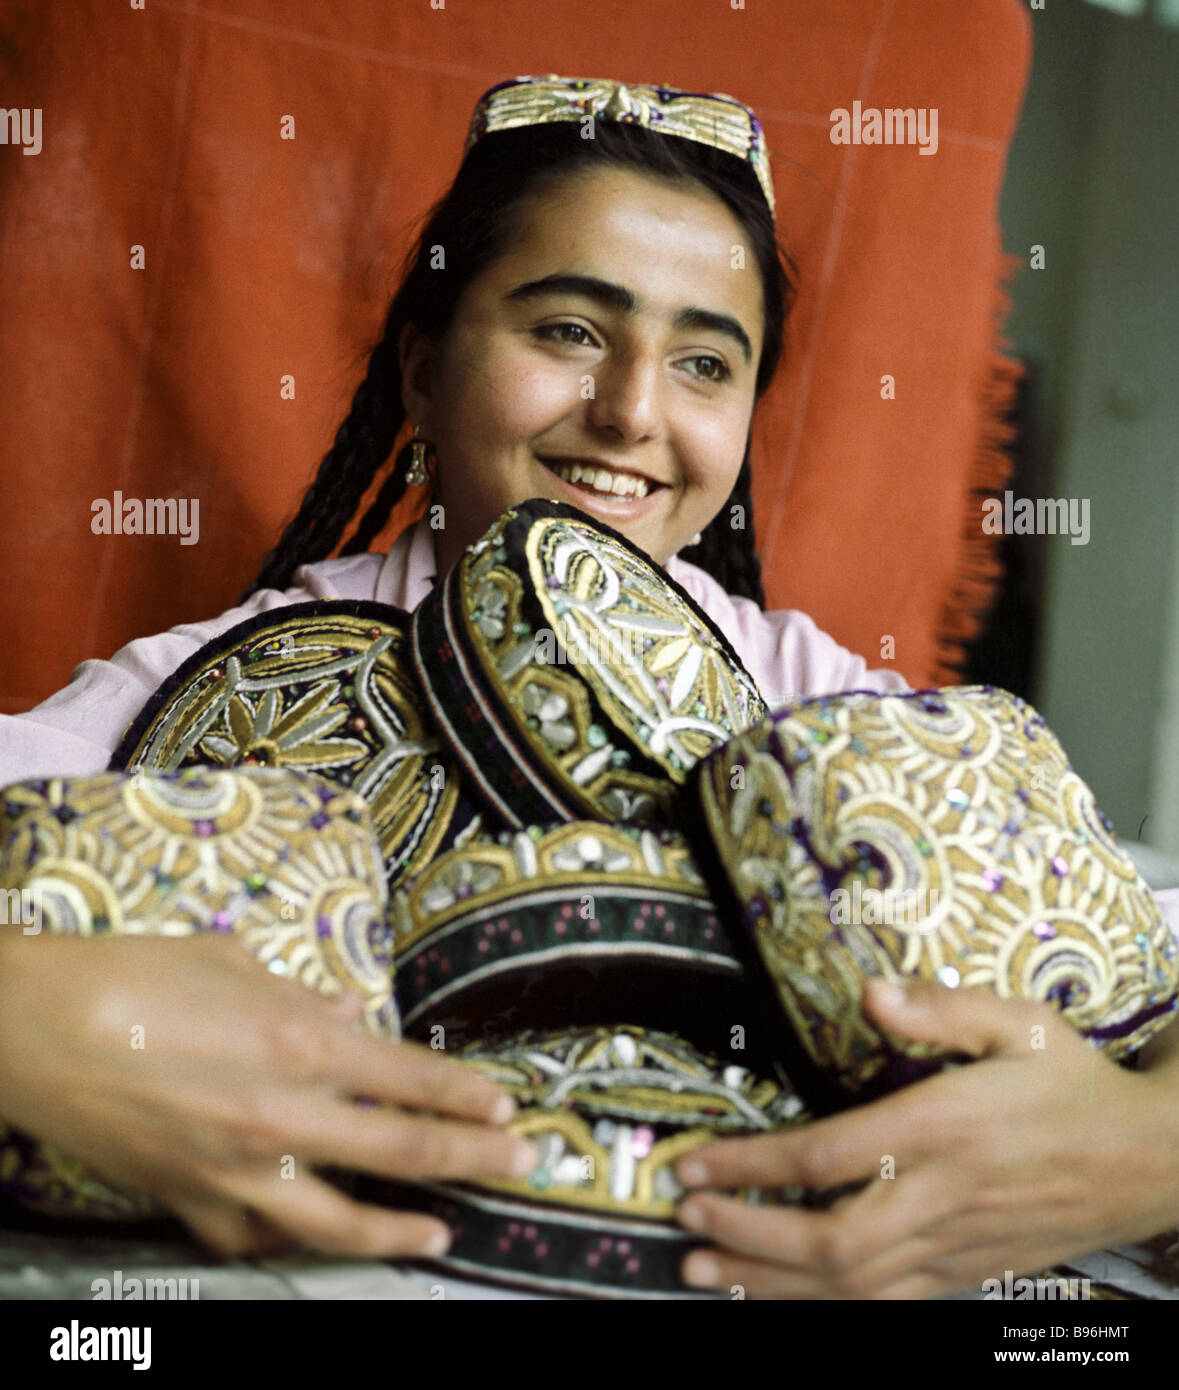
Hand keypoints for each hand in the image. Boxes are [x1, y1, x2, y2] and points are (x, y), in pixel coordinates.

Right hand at [0, 932, 535, 1259]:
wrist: (32, 1026)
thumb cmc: (136, 973)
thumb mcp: (234, 961)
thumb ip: (302, 993)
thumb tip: (347, 1011)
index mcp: (302, 1042)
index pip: (413, 1077)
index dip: (468, 1094)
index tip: (507, 1105)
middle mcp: (284, 1114)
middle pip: (404, 1149)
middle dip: (473, 1156)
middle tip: (520, 1161)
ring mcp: (237, 1170)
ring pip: (340, 1221)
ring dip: (400, 1228)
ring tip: (442, 1233)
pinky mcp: (188, 1201)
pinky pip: (252, 1237)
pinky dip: (288, 1240)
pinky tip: (315, 1240)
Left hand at [672, 978, 1178, 1297]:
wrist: (1150, 1160)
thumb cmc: (1076, 1084)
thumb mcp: (1020, 1022)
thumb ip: (942, 1007)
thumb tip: (872, 992)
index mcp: (944, 1127)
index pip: (826, 1157)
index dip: (749, 1166)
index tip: (694, 1163)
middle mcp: (942, 1196)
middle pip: (828, 1239)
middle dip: (746, 1235)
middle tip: (684, 1221)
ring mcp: (955, 1245)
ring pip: (851, 1286)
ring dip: (769, 1282)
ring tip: (704, 1270)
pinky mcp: (968, 1273)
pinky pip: (887, 1304)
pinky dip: (825, 1305)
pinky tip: (781, 1297)